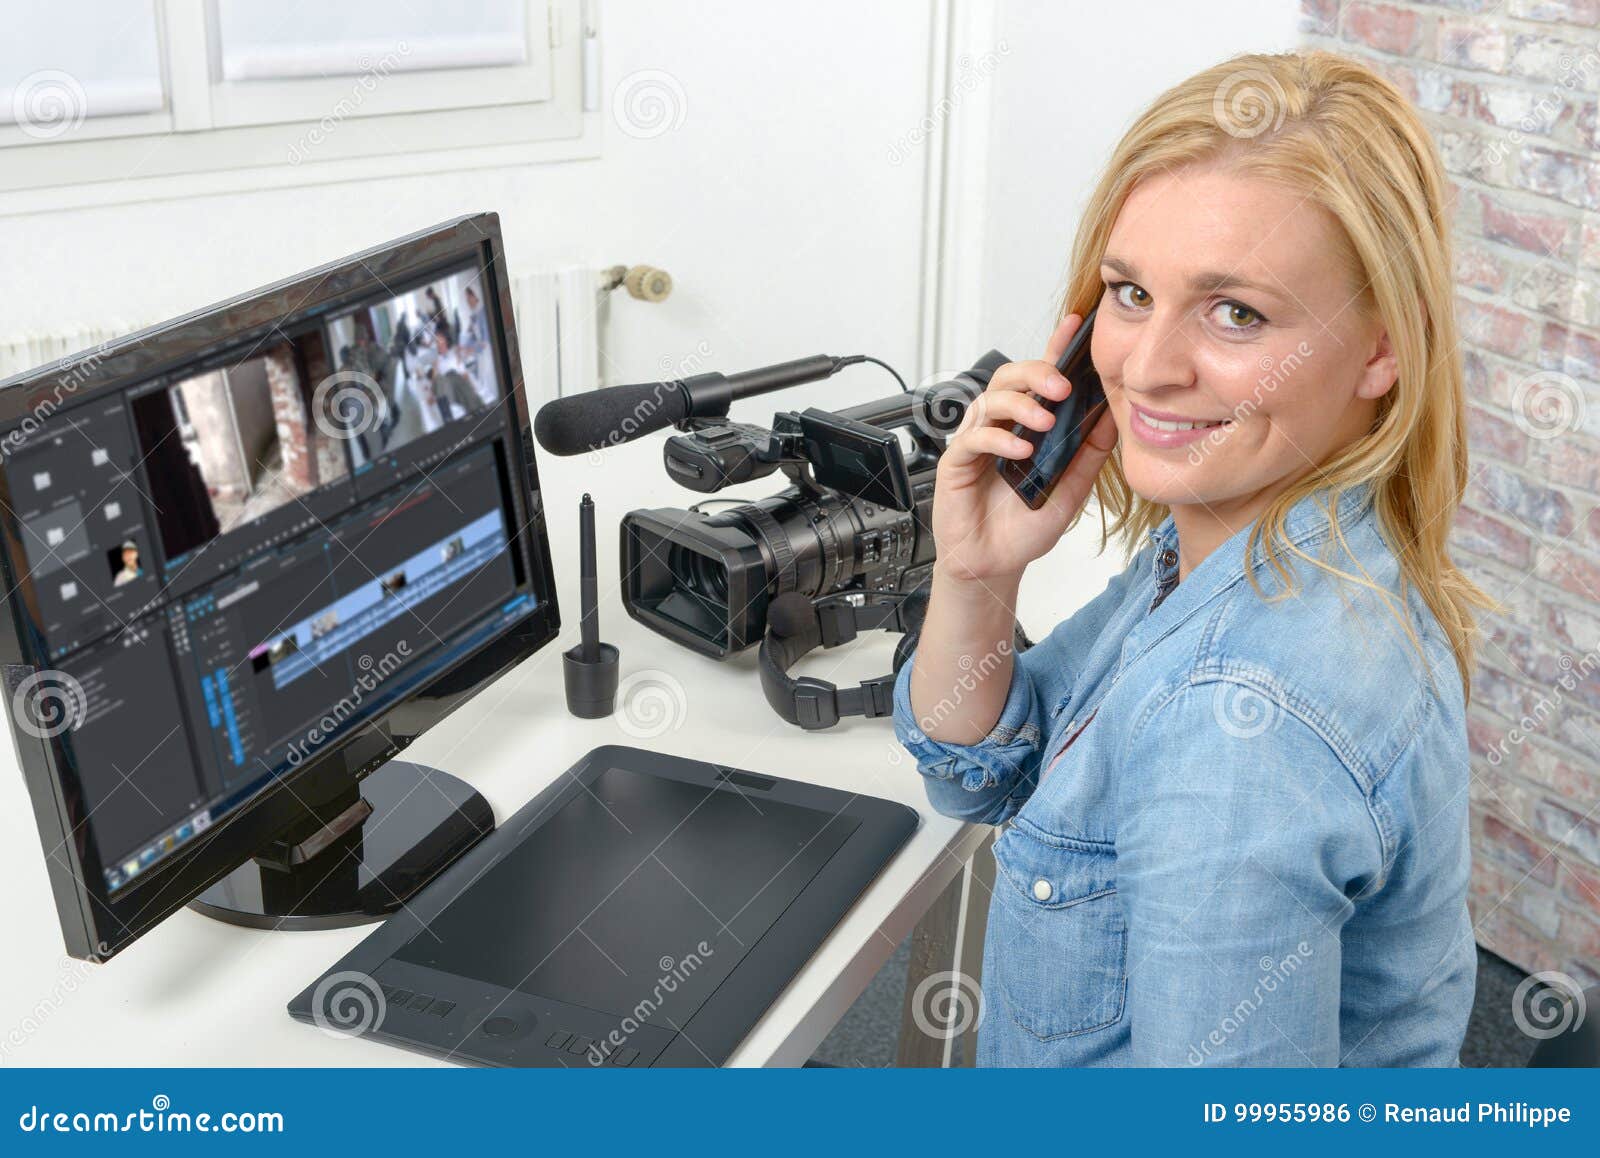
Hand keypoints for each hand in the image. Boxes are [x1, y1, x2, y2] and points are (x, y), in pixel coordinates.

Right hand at [931, 312, 1118, 585]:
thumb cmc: (1024, 527)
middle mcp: (1000, 427)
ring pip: (989, 400)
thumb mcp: (1071, 488)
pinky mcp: (956, 463)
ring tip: (1044, 423)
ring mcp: (976, 442)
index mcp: (1027, 426)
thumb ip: (1089, 452)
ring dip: (1020, 405)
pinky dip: (999, 439)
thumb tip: (1115, 414)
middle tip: (1061, 387)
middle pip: (1009, 377)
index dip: (1054, 348)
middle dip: (1036, 373)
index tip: (1075, 325)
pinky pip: (972, 438)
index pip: (1039, 379)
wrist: (995, 565)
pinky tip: (1020, 451)